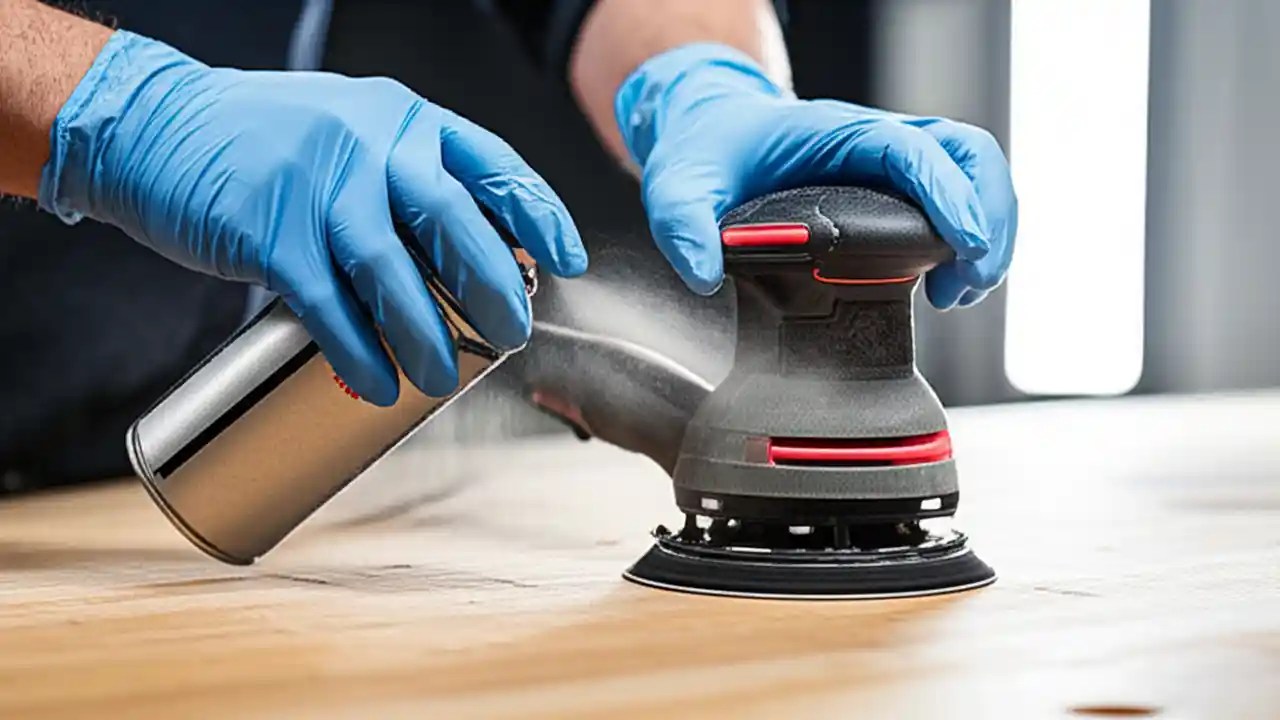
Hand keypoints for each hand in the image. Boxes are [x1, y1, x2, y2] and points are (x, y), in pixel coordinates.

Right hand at [40, 31, 586, 405]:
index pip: (492, 164)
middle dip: (494, 288)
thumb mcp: (351, 130)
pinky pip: (330, 306)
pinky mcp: (271, 233)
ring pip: (395, 274)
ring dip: (431, 335)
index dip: (537, 215)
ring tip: (449, 376)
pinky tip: (383, 381)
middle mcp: (371, 144)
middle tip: (513, 333)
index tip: (566, 261)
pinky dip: (361, 351)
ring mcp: (320, 187)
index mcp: (402, 118)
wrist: (155, 126)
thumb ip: (405, 179)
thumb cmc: (262, 140)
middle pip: (454, 223)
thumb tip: (468, 254)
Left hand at [614, 43, 1016, 307]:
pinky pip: (954, 197)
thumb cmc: (705, 148)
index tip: (964, 246)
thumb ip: (682, 225)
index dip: (949, 196)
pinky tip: (946, 284)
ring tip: (962, 291)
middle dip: (990, 219)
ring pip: (972, 175)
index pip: (914, 151)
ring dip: (987, 232)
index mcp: (834, 132)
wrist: (710, 126)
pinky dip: (967, 239)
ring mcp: (890, 160)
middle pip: (968, 155)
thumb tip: (705, 273)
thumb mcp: (678, 184)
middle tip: (971, 282)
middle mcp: (874, 140)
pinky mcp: (894, 185)